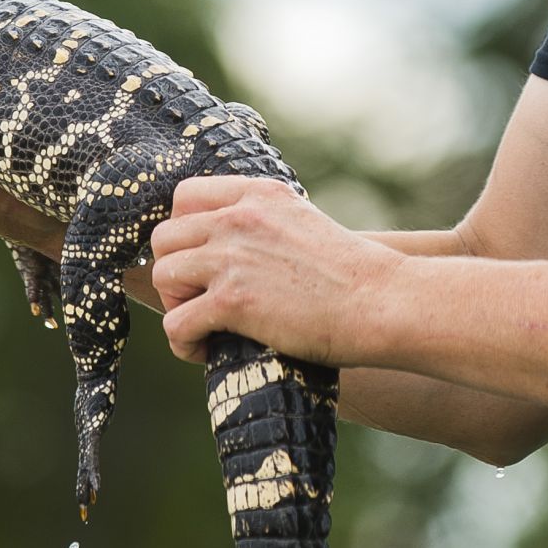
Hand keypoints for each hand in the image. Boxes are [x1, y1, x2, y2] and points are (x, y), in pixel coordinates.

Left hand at [149, 176, 400, 365]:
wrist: (383, 303)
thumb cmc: (355, 277)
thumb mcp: (306, 227)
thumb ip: (266, 228)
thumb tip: (234, 256)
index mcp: (260, 195)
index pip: (185, 195)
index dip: (182, 232)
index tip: (198, 261)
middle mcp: (240, 218)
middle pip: (165, 238)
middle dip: (174, 272)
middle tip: (200, 300)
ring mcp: (233, 257)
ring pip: (164, 276)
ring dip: (176, 306)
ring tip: (204, 327)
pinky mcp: (233, 300)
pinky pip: (176, 323)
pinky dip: (183, 344)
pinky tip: (205, 352)